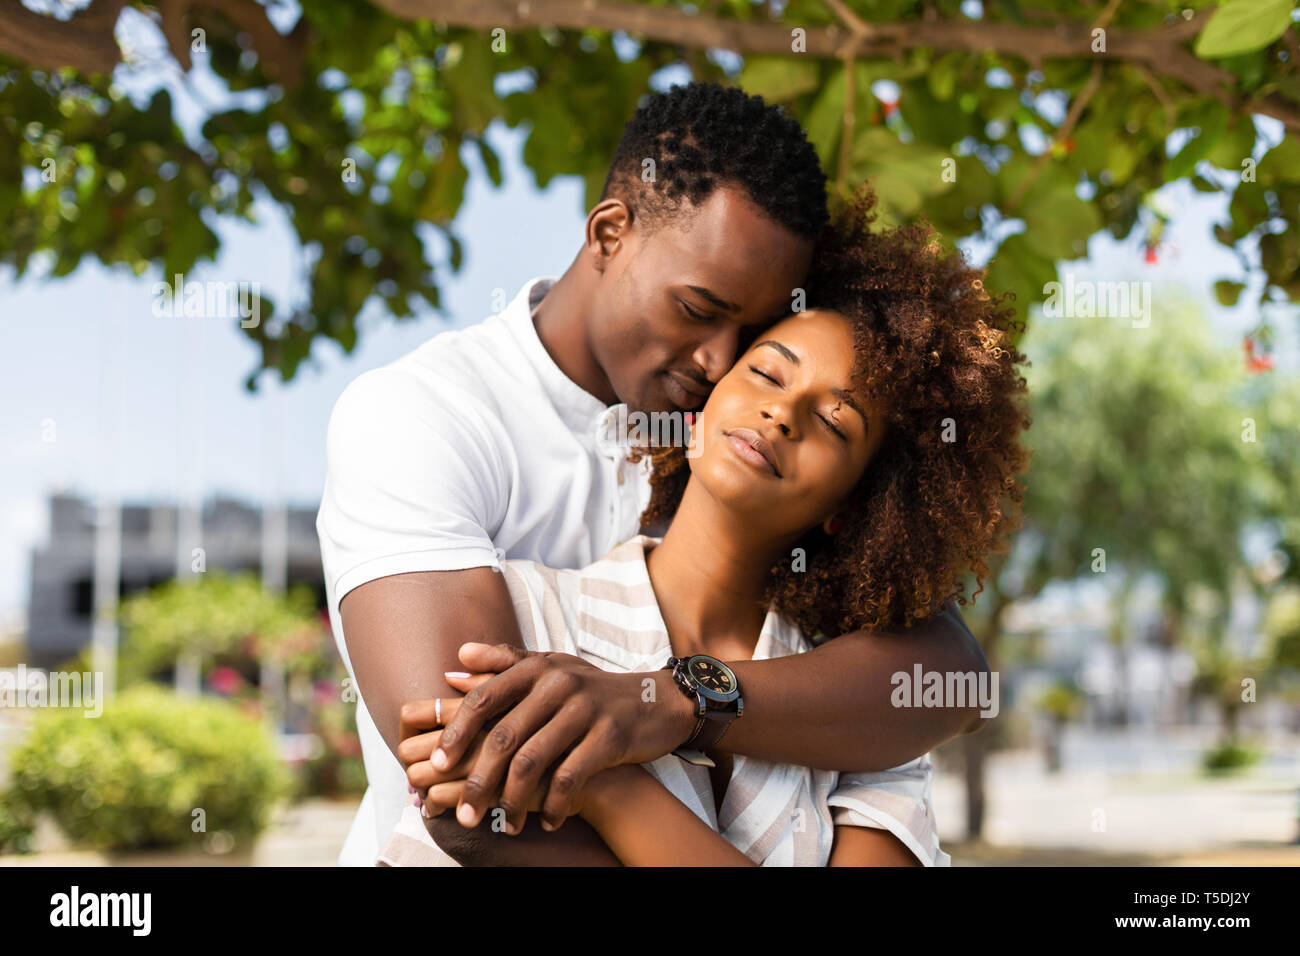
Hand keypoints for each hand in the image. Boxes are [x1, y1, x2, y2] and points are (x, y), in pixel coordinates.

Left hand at [433, 642, 696, 834]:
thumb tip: (453, 665)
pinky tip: (549, 821)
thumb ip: (503, 664)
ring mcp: (585, 709)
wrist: (658, 701)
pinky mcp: (609, 736)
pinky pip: (570, 776)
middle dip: (479, 780)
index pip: (484, 699)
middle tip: (464, 814)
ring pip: (534, 761)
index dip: (456, 733)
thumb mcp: (552, 667)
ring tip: (505, 825)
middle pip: (504, 736)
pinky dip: (554, 804)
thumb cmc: (593, 689)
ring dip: (514, 801)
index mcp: (537, 668)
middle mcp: (558, 684)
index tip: (436, 764)